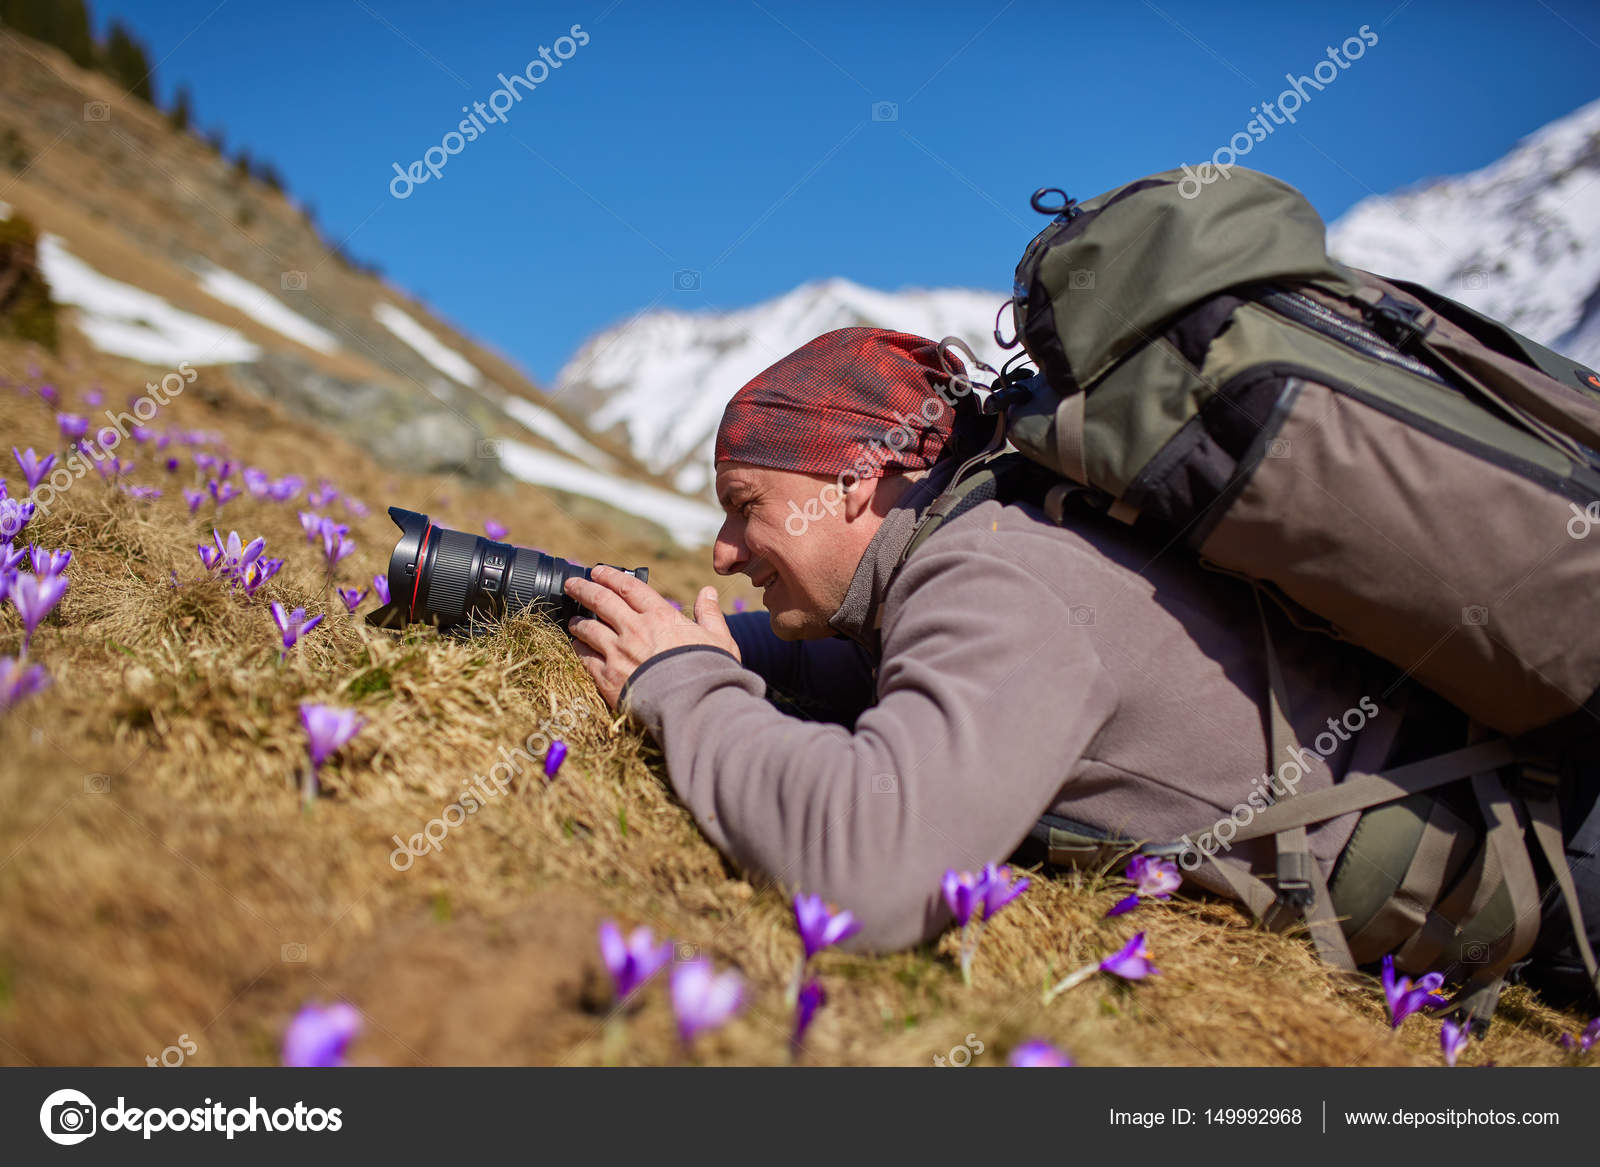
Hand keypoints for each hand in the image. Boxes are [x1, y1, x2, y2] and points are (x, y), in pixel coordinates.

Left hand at [564, 565, 740, 709]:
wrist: (694, 706)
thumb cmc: (710, 671)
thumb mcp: (718, 639)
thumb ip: (710, 613)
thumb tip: (707, 591)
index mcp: (660, 616)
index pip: (629, 587)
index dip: (611, 576)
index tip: (598, 571)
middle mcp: (634, 629)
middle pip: (601, 601)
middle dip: (584, 589)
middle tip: (572, 584)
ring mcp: (617, 653)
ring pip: (588, 629)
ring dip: (578, 622)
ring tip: (573, 621)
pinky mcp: (607, 677)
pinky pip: (585, 657)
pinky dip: (578, 649)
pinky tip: (576, 646)